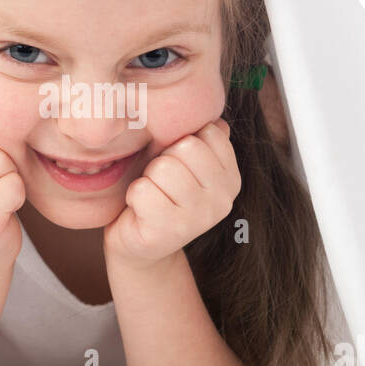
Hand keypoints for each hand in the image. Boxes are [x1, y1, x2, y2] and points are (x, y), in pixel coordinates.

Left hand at [103, 118, 240, 270]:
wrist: (140, 245)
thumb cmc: (160, 195)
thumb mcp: (184, 165)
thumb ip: (202, 140)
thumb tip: (216, 120)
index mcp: (230, 178)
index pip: (208, 132)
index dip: (182, 142)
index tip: (178, 164)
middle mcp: (222, 200)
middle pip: (186, 148)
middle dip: (163, 159)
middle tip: (160, 182)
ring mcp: (198, 218)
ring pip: (163, 168)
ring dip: (148, 178)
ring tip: (152, 195)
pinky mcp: (170, 232)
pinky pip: (142, 191)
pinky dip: (134, 196)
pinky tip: (141, 210)